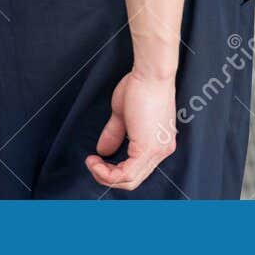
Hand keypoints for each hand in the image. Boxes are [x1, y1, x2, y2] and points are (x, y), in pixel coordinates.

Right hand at [85, 70, 178, 191]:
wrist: (151, 73)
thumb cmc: (142, 85)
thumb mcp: (124, 115)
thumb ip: (115, 134)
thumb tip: (102, 151)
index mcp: (159, 142)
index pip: (137, 170)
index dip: (114, 170)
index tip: (97, 160)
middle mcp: (161, 150)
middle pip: (132, 180)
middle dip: (106, 176)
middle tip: (92, 163)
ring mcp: (156, 151)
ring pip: (129, 180)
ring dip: (104, 175)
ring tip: (92, 162)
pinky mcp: (147, 148)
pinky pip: (126, 174)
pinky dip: (107, 172)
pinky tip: (96, 161)